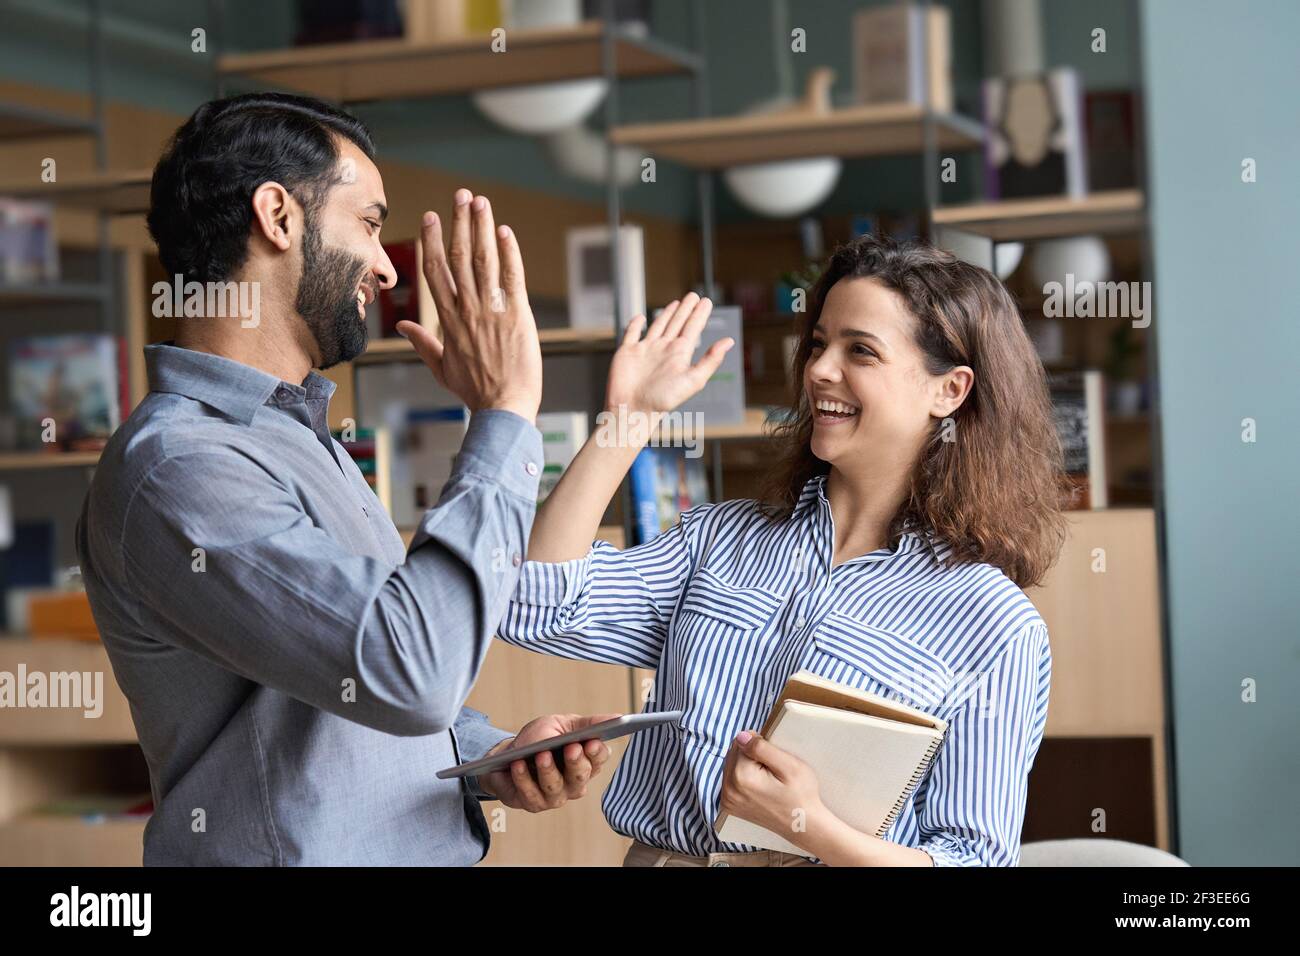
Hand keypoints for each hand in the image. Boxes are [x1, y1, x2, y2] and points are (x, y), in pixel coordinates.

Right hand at [397, 189, 541, 421]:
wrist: (503, 407)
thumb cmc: (476, 391)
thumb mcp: (442, 368)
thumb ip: (423, 343)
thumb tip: (405, 326)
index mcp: (447, 320)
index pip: (435, 271)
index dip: (431, 240)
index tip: (431, 216)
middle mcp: (466, 309)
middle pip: (458, 256)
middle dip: (459, 222)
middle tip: (461, 195)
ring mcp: (492, 310)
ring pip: (483, 260)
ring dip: (481, 228)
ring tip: (481, 202)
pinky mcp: (518, 314)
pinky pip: (511, 276)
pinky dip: (509, 252)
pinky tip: (504, 231)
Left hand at [478, 713, 617, 811]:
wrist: (507, 756)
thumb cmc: (539, 739)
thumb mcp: (562, 725)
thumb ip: (588, 723)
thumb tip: (619, 717)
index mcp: (587, 761)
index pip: (599, 758)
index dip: (596, 752)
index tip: (592, 742)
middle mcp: (576, 782)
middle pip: (581, 775)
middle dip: (576, 762)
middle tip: (572, 747)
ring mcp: (556, 796)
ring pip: (556, 787)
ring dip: (548, 770)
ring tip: (541, 754)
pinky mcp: (535, 804)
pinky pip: (531, 794)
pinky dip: (524, 778)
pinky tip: (519, 765)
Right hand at [605, 292, 733, 422]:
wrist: (633, 410)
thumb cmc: (663, 400)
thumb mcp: (693, 380)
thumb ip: (711, 360)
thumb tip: (729, 342)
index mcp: (679, 354)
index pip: (693, 328)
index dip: (700, 314)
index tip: (707, 301)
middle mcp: (664, 349)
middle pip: (678, 323)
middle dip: (686, 309)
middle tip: (694, 295)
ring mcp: (645, 350)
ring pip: (658, 326)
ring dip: (667, 314)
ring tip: (676, 303)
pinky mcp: (627, 352)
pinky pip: (631, 334)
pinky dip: (635, 325)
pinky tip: (640, 318)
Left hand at [718, 730, 822, 849]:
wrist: (802, 825)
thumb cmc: (801, 795)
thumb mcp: (790, 766)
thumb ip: (762, 748)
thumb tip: (741, 736)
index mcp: (741, 777)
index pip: (742, 742)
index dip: (760, 746)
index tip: (775, 762)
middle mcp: (728, 790)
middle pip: (733, 752)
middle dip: (751, 756)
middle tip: (773, 772)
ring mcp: (727, 800)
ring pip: (731, 764)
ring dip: (746, 766)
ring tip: (767, 781)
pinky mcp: (729, 805)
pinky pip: (730, 779)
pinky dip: (743, 778)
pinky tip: (759, 787)